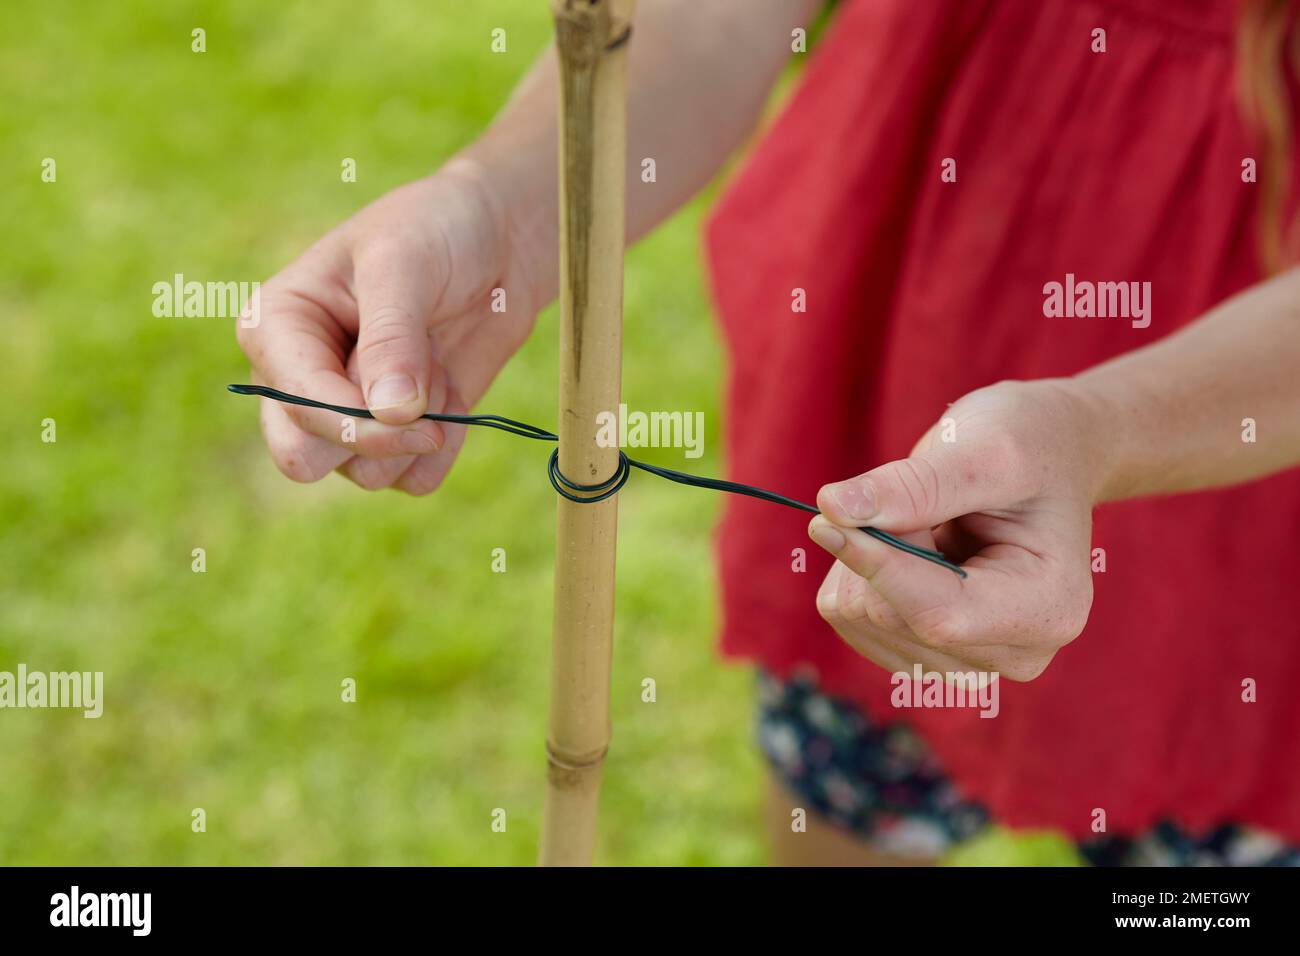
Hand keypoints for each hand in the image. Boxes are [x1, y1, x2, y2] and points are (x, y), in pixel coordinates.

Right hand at [236, 160, 543, 493]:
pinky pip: (412, 481)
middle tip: (428, 401)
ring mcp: (347, 413)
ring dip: (419, 430)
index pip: (292, 406)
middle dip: (374, 441)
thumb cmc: (438, 229)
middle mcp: (299, 378)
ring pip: (367, 475)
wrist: (499, 242)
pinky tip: (452, 390)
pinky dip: (444, 448)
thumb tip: (387, 411)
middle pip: (305, 458)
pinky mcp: (398, 436)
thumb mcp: (406, 261)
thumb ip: (391, 335)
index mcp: (276, 327)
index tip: (414, 408)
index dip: (352, 419)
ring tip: (437, 363)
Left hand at [808, 379, 1105, 681]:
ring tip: (930, 521)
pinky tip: (913, 543)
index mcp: (1048, 611)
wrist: (1045, 456)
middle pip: (889, 617)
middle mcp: (1012, 654)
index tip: (827, 519)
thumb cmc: (1029, 444)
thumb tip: (833, 510)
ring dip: (870, 556)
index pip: (937, 615)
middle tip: (922, 496)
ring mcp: (966, 661)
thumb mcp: (986, 449)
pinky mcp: (922, 651)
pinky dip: (860, 571)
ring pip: (859, 619)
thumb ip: (914, 486)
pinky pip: (848, 617)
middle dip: (883, 545)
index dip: (877, 568)